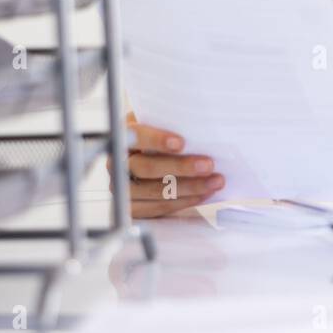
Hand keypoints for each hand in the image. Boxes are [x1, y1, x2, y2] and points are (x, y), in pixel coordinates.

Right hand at [107, 111, 224, 218]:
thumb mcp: (164, 125)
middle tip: (208, 165)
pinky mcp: (132, 209)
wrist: (153, 159)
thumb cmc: (163, 138)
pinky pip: (159, 207)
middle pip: (146, 168)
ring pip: (155, 191)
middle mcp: (117, 163)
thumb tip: (204, 128)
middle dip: (181, 167)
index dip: (156, 140)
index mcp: (124, 135)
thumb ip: (175, 124)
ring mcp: (122, 188)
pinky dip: (185, 201)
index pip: (135, 136)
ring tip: (215, 181)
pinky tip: (204, 193)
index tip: (181, 143)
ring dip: (190, 187)